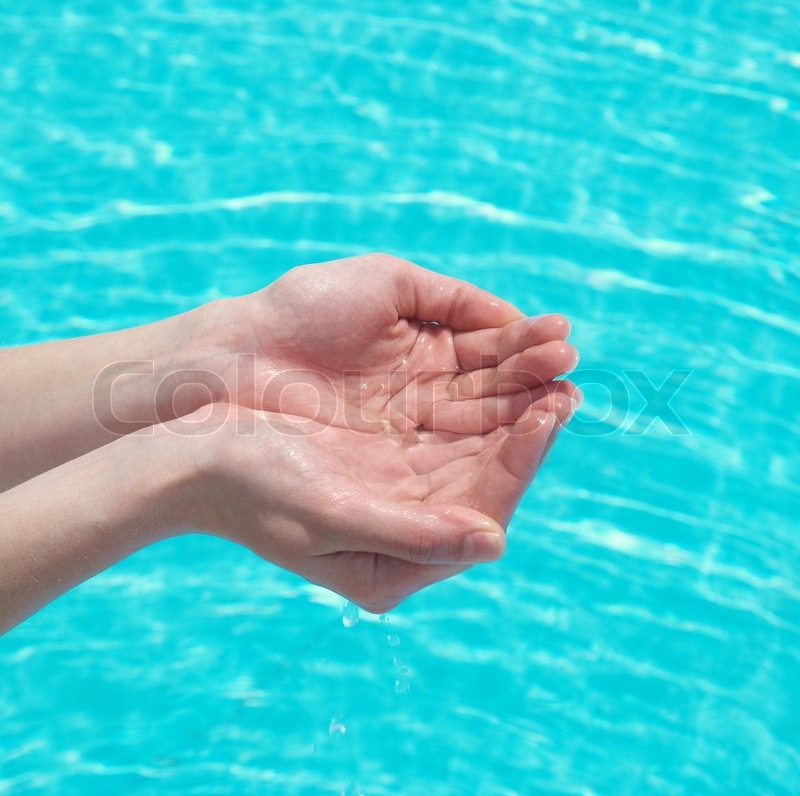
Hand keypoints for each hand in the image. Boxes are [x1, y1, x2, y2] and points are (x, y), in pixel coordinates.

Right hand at [172, 391, 576, 613]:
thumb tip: (493, 543)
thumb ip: (413, 534)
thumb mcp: (329, 517)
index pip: (481, 509)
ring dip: (509, 406)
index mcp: (395, 562)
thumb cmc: (252, 490)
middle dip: (527, 429)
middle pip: (485, 477)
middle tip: (567, 380)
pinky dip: (473, 396)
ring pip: (471, 447)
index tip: (553, 410)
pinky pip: (443, 427)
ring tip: (548, 366)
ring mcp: (395, 490)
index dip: (522, 460)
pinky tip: (497, 368)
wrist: (195, 456)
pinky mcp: (383, 457)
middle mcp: (405, 528)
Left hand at [216, 253, 577, 441]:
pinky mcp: (388, 476)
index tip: (562, 342)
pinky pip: (448, 465)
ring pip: (476, 430)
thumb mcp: (386, 284)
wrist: (234, 358)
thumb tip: (516, 317)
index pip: (487, 359)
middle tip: (569, 373)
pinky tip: (523, 431)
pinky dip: (486, 451)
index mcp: (422, 352)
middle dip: (530, 384)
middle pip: (489, 398)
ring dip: (520, 415)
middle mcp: (419, 399)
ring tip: (561, 396)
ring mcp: (404, 438)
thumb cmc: (302, 311)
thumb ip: (454, 299)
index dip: (523, 353)